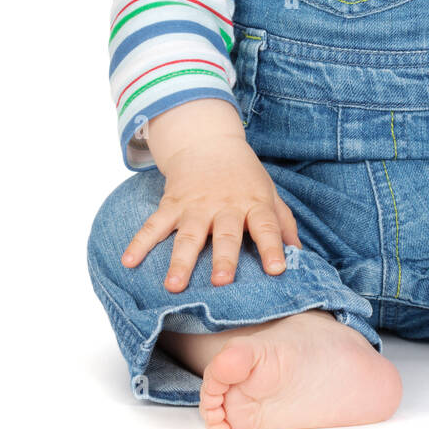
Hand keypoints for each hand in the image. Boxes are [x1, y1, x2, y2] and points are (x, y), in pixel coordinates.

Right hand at [120, 136, 300, 290]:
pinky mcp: (172, 204)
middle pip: (225, 234)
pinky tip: (128, 262)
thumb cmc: (244, 177)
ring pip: (188, 235)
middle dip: (224, 258)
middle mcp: (225, 206)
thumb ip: (283, 223)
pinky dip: (139, 242)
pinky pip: (153, 225)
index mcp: (253, 204)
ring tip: (173, 286)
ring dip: (180, 260)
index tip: (278, 270)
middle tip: (221, 282)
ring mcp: (196, 206)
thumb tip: (299, 254)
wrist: (208, 143)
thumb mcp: (269, 193)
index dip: (272, 247)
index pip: (266, 226)